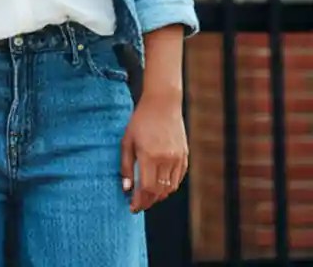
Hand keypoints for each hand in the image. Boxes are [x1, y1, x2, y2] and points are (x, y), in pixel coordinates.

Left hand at [121, 90, 188, 212]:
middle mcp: (166, 160)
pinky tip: (160, 187)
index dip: (139, 201)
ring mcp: (178, 158)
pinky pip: (178, 178)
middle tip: (138, 205)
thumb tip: (126, 188)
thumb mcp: (127, 141)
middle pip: (159, 191)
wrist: (163, 104)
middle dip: (148, 201)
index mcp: (150, 156)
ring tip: (147, 197)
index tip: (132, 207)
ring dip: (159, 196)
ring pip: (170, 187)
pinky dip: (169, 186)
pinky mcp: (185, 156)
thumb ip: (126, 166)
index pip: (146, 188)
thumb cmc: (140, 121)